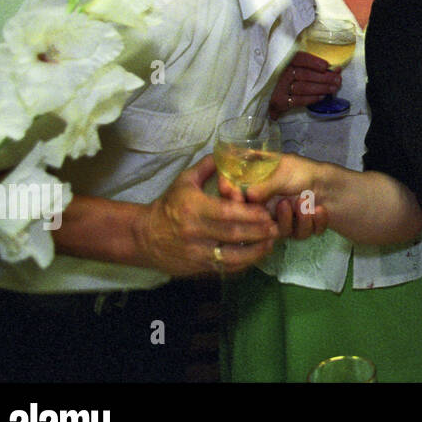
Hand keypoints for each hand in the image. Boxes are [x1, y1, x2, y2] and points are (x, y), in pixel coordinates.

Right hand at [134, 156, 276, 275]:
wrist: (144, 236)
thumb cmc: (169, 205)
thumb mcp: (184, 181)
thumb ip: (208, 166)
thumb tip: (231, 152)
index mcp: (193, 208)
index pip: (226, 213)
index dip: (250, 214)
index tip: (266, 212)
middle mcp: (195, 232)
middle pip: (233, 234)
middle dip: (258, 233)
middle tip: (276, 228)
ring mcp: (196, 253)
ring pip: (231, 256)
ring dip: (254, 252)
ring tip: (270, 244)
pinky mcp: (197, 268)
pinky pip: (224, 269)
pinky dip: (242, 265)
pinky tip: (255, 257)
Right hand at [219, 155, 329, 241]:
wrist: (329, 184)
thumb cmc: (301, 171)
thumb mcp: (281, 171)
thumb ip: (264, 185)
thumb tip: (248, 195)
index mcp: (253, 196)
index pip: (236, 205)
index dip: (238, 205)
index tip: (249, 202)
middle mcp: (264, 213)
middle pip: (256, 225)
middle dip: (272, 215)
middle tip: (285, 203)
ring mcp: (281, 224)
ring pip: (281, 232)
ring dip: (297, 217)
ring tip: (306, 200)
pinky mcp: (298, 232)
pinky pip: (301, 234)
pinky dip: (314, 221)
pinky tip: (320, 209)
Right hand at [268, 52, 340, 117]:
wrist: (277, 99)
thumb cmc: (294, 82)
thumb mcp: (304, 71)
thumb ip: (320, 70)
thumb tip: (337, 70)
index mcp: (287, 63)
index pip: (298, 58)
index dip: (313, 61)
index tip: (326, 66)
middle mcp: (281, 73)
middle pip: (303, 74)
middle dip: (323, 78)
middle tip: (337, 80)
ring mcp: (279, 87)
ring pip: (302, 87)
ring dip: (320, 88)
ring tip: (333, 89)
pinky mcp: (278, 100)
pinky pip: (297, 100)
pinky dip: (311, 98)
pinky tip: (321, 97)